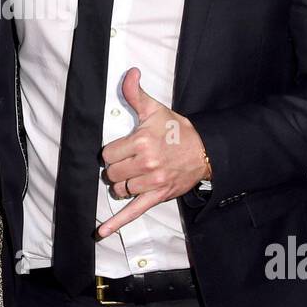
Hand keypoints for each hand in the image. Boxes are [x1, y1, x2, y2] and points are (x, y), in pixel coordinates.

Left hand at [98, 67, 210, 236]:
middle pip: (112, 173)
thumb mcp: (155, 110)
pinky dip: (116, 224)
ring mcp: (152, 183)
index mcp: (141, 142)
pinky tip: (101, 233)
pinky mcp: (157, 197)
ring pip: (119, 190)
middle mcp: (146, 164)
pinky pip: (132, 212)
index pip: (108, 153)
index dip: (113, 151)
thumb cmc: (177, 130)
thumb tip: (129, 73)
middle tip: (130, 160)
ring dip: (122, 184)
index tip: (124, 148)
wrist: (204, 150)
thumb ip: (136, 94)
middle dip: (117, 167)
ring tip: (134, 175)